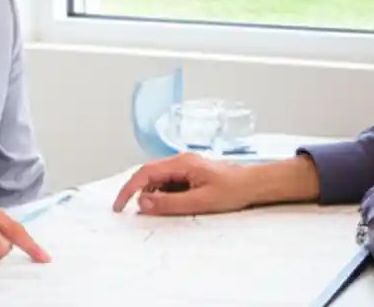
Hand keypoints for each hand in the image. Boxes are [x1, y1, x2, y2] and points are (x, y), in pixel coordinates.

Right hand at [112, 152, 252, 215]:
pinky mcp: (190, 174)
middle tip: (137, 212)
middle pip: (149, 175)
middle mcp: (180, 161)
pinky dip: (165, 195)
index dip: (129, 189)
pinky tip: (175, 205)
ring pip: (159, 180)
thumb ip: (170, 203)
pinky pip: (169, 183)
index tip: (119, 206)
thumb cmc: (232, 190)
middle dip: (140, 193)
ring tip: (164, 210)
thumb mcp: (199, 201)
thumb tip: (143, 203)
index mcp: (181, 163)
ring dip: (154, 196)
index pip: (145, 173)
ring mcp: (185, 167)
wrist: (254, 185)